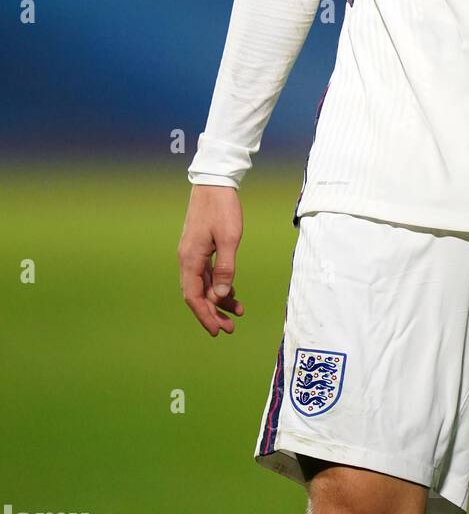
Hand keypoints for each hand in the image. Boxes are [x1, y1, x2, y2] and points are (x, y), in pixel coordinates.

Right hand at [178, 185, 244, 336]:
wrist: (214, 182)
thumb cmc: (222, 208)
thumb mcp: (230, 238)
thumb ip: (226, 269)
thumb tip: (220, 297)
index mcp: (190, 259)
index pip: (193, 297)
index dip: (205, 315)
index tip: (217, 331)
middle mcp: (187, 259)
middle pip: (197, 294)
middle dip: (212, 313)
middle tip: (230, 329)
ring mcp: (193, 253)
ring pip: (203, 285)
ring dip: (218, 300)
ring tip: (237, 312)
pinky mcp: (200, 247)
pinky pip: (206, 273)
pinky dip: (218, 285)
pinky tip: (231, 293)